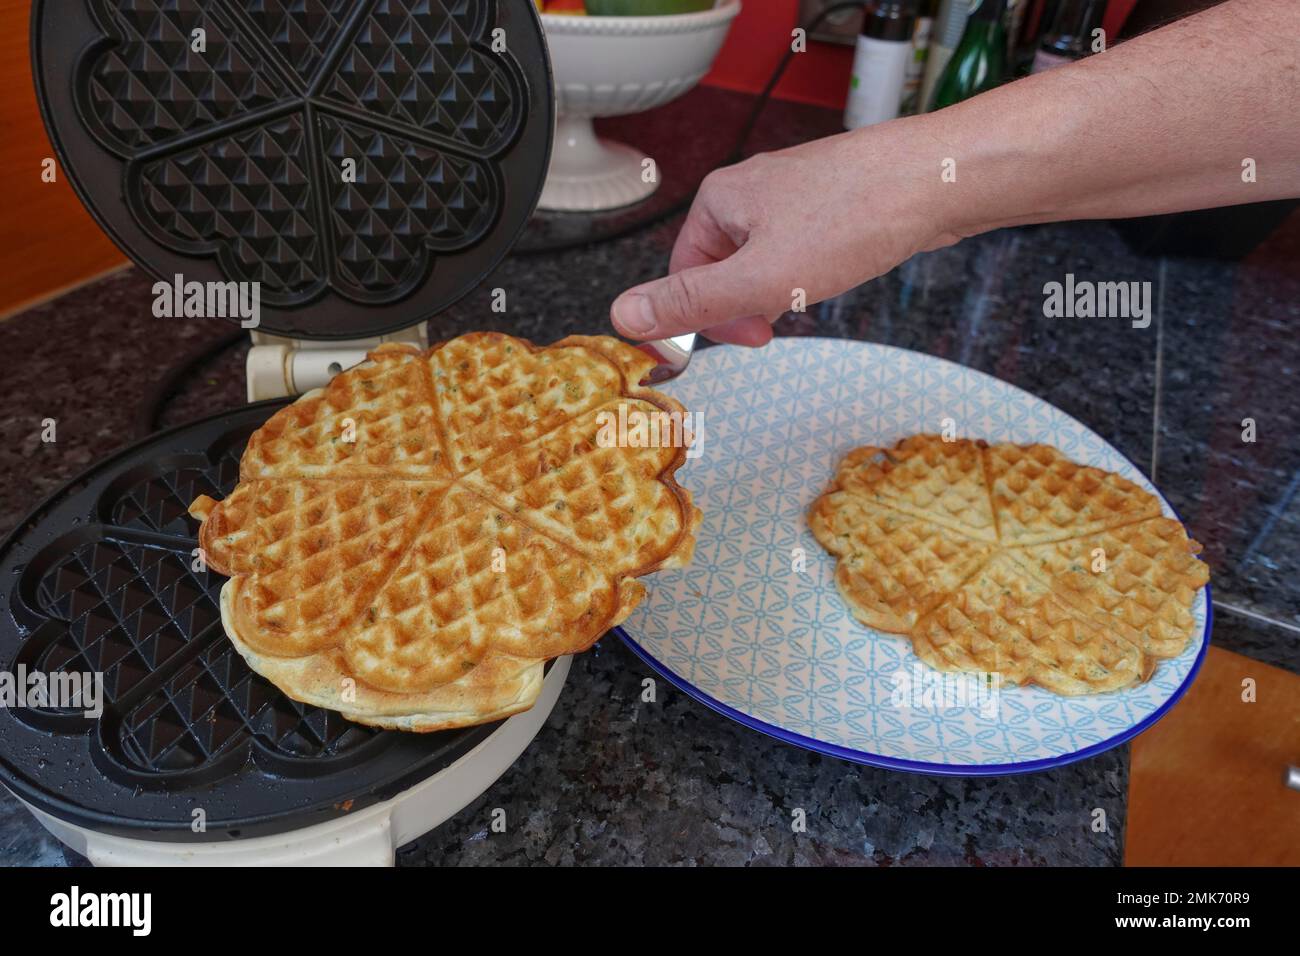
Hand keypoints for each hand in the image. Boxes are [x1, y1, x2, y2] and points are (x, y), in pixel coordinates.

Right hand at [610, 120, 957, 345]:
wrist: (935, 181)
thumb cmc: (855, 218)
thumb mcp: (760, 278)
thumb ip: (690, 301)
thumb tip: (623, 315)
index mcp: (720, 200)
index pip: (685, 272)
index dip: (711, 317)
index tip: (749, 338)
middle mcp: (751, 189)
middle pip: (724, 267)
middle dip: (750, 302)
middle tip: (783, 319)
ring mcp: (793, 192)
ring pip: (766, 259)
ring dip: (784, 288)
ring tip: (819, 288)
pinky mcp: (830, 199)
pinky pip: (802, 247)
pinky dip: (814, 270)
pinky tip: (840, 269)